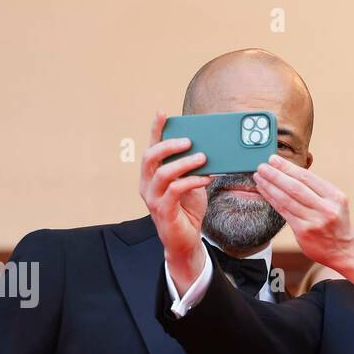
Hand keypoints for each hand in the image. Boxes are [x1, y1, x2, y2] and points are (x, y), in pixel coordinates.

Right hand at [139, 111, 212, 294]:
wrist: (186, 241)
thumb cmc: (187, 210)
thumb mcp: (190, 183)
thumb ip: (192, 168)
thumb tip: (207, 148)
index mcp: (151, 175)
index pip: (151, 147)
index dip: (155, 129)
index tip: (162, 112)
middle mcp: (147, 184)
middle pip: (151, 157)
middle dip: (170, 145)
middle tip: (190, 140)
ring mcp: (153, 198)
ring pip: (164, 173)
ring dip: (185, 163)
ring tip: (203, 158)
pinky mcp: (163, 211)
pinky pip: (175, 190)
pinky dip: (192, 181)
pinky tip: (205, 178)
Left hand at [251, 155, 353, 292]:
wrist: (343, 249)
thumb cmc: (335, 222)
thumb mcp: (334, 201)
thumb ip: (316, 189)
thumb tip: (288, 171)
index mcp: (335, 196)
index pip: (307, 177)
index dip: (288, 167)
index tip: (274, 159)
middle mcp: (326, 208)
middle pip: (295, 187)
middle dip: (276, 175)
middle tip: (262, 166)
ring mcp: (315, 221)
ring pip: (287, 200)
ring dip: (270, 186)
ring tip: (259, 177)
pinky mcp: (303, 232)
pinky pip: (284, 212)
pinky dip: (272, 200)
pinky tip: (264, 192)